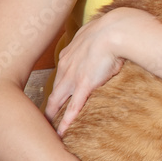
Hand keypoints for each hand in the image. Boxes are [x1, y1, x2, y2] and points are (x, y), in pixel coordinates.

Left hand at [46, 8, 153, 133]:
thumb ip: (93, 40)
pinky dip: (66, 121)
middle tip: (45, 118)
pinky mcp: (84, 86)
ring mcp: (73, 78)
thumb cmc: (110, 28)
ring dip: (52, 115)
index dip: (57, 88)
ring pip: (57, 101)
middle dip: (48, 105)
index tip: (57, 97)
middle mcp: (66, 68)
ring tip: (48, 128)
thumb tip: (99, 39)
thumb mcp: (96, 32)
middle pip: (53, 90)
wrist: (115, 30)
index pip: (59, 76)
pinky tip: (62, 132)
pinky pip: (73, 108)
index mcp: (69, 55)